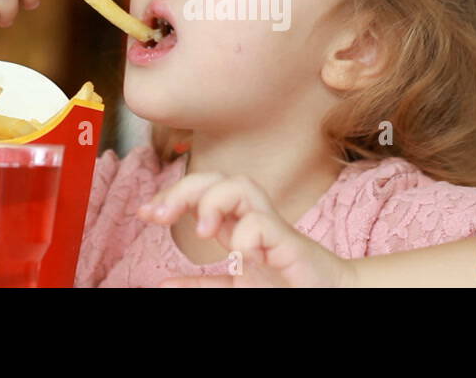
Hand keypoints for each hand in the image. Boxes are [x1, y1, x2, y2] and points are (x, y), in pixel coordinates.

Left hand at [137, 172, 356, 286]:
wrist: (330, 296)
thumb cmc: (286, 287)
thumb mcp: (233, 287)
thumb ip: (201, 284)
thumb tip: (162, 283)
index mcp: (237, 227)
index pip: (201, 192)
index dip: (172, 195)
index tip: (145, 212)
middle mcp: (253, 220)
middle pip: (217, 178)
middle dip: (184, 188)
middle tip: (158, 214)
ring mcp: (273, 229)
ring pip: (242, 185)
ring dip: (214, 200)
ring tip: (201, 230)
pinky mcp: (291, 246)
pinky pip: (264, 223)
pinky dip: (245, 234)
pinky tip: (239, 255)